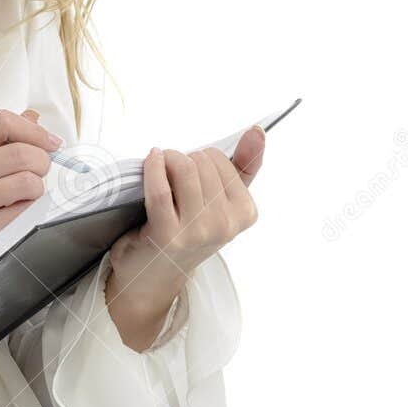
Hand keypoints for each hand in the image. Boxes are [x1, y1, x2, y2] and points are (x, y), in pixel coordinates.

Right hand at [0, 105, 60, 322]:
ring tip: (23, 195)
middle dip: (42, 161)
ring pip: (29, 180)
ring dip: (37, 188)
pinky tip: (13, 212)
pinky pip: (25, 210)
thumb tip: (32, 118)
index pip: (1, 121)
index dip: (33, 130)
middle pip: (22, 151)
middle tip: (38, 172)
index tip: (49, 142)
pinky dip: (29, 209)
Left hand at [105, 125, 265, 334]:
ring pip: (183, 169)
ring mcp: (198, 232)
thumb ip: (244, 165)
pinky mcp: (168, 235)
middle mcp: (225, 225)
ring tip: (159, 166)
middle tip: (170, 174)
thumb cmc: (187, 231)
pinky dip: (153, 167)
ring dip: (166, 158)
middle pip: (201, 162)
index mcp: (245, 214)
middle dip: (182, 159)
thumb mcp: (221, 201)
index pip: (221, 159)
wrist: (155, 275)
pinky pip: (160, 188)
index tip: (191, 174)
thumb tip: (256, 131)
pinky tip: (151, 160)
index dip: (200, 159)